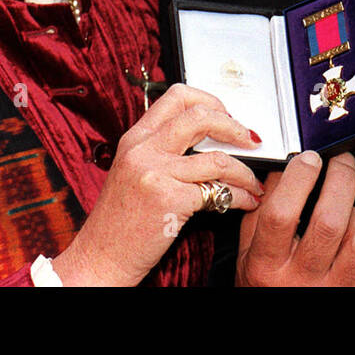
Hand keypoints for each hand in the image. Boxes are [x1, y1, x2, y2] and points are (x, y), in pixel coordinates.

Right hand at [53, 84, 263, 285]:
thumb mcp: (133, 172)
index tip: (227, 114)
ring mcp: (156, 173)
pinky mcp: (169, 200)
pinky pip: (218, 191)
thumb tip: (206, 138)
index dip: (210, 100)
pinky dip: (240, 196)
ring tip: (253, 182)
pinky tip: (245, 202)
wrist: (101, 258)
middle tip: (249, 140)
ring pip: (218, 158)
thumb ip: (160, 149)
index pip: (177, 97)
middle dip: (234, 126)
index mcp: (135, 138)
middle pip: (200, 116)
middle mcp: (143, 150)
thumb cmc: (120, 221)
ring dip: (245, 171)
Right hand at [235, 151, 354, 286]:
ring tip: (350, 214)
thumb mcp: (250, 253)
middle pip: (329, 221)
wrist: (285, 336)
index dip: (298, 178)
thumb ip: (262, 211)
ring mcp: (336, 293)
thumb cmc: (270, 290)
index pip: (280, 214)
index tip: (308, 158)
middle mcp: (302, 282)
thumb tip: (282, 167)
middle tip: (342, 162)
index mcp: (268, 267)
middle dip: (341, 179)